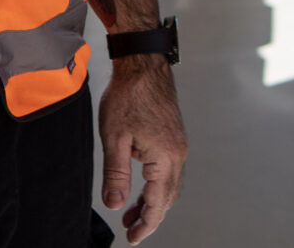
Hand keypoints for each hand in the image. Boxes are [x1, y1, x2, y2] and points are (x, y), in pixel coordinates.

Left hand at [100, 56, 186, 242]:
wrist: (142, 63)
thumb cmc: (128, 95)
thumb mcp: (115, 138)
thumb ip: (116, 174)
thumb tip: (116, 205)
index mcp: (166, 156)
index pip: (158, 202)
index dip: (145, 224)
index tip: (132, 238)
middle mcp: (178, 152)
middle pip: (168, 196)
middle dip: (150, 216)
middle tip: (131, 230)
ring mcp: (178, 143)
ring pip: (169, 183)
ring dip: (153, 201)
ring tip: (132, 213)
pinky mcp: (173, 135)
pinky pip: (168, 169)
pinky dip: (155, 184)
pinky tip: (140, 185)